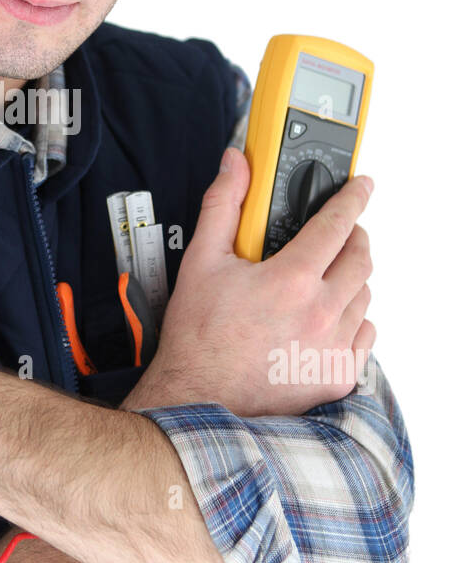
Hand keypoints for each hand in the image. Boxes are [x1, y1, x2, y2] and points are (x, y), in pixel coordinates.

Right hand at [125, 147, 374, 417]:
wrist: (197, 397)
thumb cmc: (197, 336)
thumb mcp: (202, 260)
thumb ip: (223, 205)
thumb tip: (235, 165)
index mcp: (291, 280)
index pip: (338, 224)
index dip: (353, 199)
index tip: (362, 187)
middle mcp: (321, 313)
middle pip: (361, 259)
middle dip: (354, 238)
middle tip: (338, 235)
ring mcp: (332, 347)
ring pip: (364, 297)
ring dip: (350, 280)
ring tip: (324, 279)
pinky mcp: (336, 376)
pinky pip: (365, 336)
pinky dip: (354, 322)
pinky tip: (328, 319)